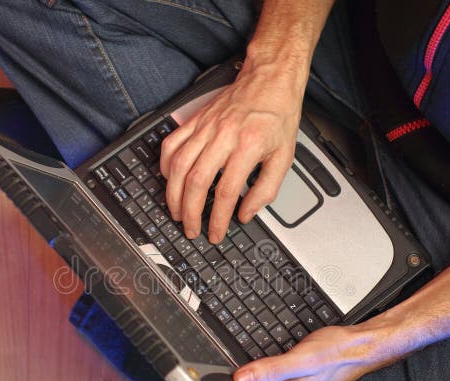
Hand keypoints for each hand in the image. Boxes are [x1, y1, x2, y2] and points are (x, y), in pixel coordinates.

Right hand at [160, 56, 305, 242]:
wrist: (269, 79)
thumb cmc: (277, 115)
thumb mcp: (284, 157)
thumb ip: (266, 189)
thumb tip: (246, 213)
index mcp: (248, 145)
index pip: (227, 191)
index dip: (219, 218)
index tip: (216, 233)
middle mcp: (223, 136)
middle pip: (197, 181)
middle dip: (190, 212)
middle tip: (191, 229)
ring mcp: (205, 127)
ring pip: (179, 165)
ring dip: (174, 194)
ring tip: (177, 212)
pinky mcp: (195, 120)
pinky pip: (171, 144)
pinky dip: (164, 165)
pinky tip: (168, 180)